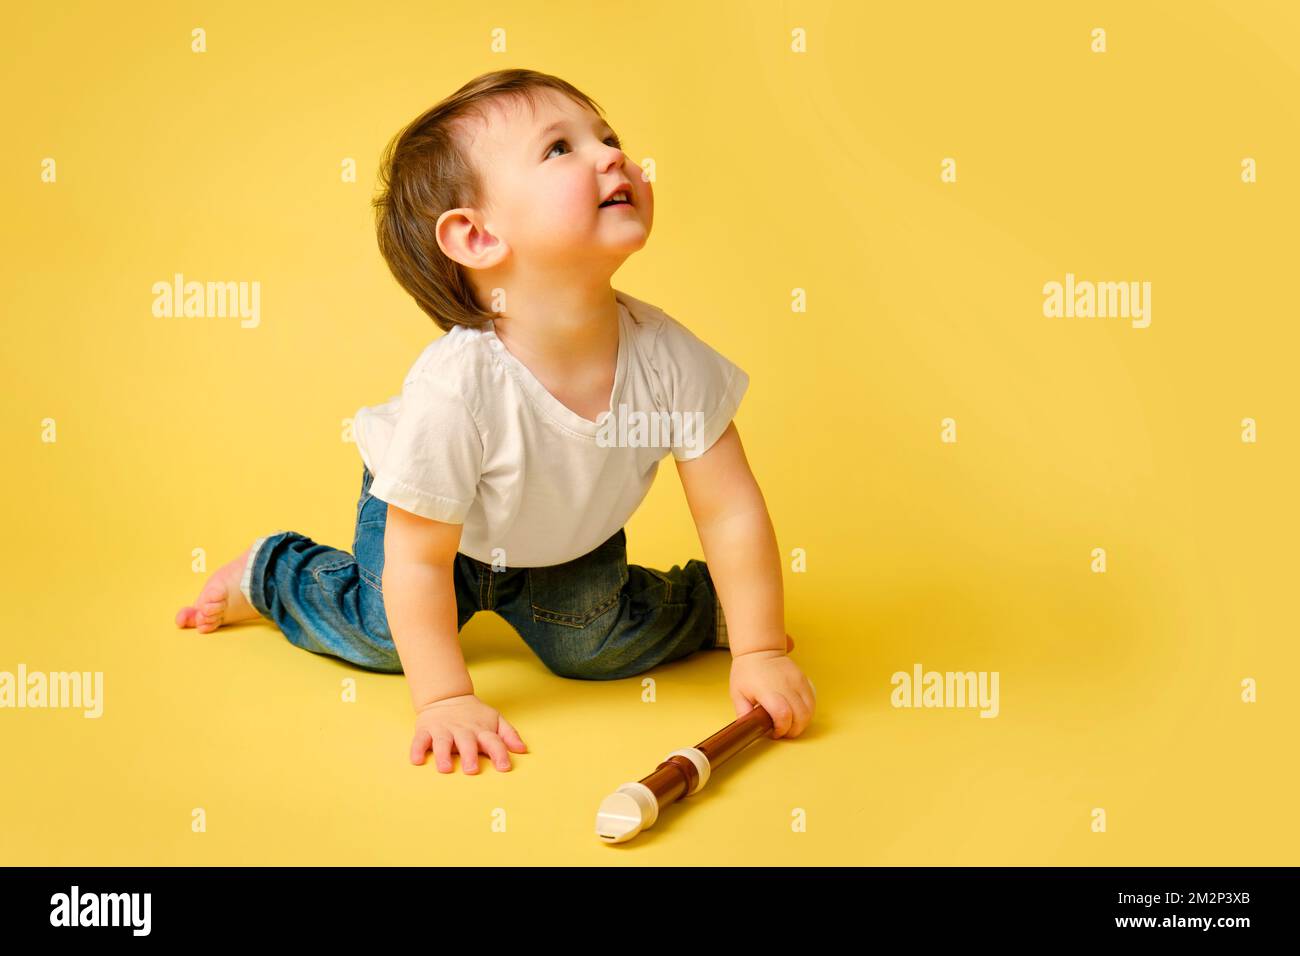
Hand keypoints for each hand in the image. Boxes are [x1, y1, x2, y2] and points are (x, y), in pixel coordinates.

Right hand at [409, 693, 527, 772]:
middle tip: (472, 769)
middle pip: (467, 743)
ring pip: (443, 742)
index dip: (499, 753)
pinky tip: (417, 760)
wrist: (447, 697)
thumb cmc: (474, 716)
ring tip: (445, 768)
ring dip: (443, 755)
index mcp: (481, 730)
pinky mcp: (426, 730)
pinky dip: (417, 749)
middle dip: (469, 755)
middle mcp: (463, 730)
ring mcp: (443, 730)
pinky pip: (420, 740)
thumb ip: (508, 735)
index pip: (493, 741)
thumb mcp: (495, 721)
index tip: (504, 767)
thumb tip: (522, 750)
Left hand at [729, 646, 815, 738]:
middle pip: (800, 716)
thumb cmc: (747, 672)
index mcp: (767, 690)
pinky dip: (807, 713)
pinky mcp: (805, 680)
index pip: (783, 714)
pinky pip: (812, 702)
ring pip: (809, 711)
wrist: (760, 650)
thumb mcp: (737, 694)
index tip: (774, 732)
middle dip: (793, 730)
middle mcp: (786, 685)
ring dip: (802, 723)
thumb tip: (748, 729)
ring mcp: (798, 682)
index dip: (781, 729)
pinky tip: (796, 713)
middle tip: (782, 731)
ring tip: (789, 723)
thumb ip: (744, 713)